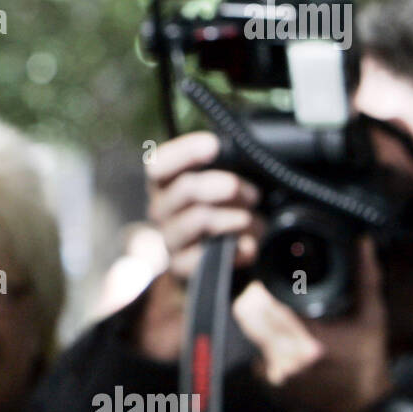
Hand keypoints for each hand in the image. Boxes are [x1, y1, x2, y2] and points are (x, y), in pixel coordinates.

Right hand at [146, 131, 262, 280]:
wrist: (217, 260)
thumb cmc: (223, 212)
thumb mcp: (223, 185)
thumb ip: (225, 167)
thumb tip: (241, 150)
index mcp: (165, 183)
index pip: (158, 164)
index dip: (185, 152)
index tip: (214, 145)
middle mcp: (161, 209)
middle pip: (187, 188)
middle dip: (227, 187)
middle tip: (253, 194)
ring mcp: (169, 238)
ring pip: (201, 218)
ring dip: (237, 218)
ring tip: (254, 222)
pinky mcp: (180, 266)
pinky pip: (208, 255)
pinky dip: (236, 249)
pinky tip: (248, 246)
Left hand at [232, 236, 393, 411]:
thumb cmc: (367, 364)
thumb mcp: (371, 319)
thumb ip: (365, 278)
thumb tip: (361, 243)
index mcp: (312, 342)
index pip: (263, 303)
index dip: (261, 286)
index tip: (269, 278)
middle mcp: (288, 359)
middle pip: (246, 314)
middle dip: (254, 298)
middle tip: (270, 292)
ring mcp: (275, 374)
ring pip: (247, 331)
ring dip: (258, 319)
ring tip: (283, 316)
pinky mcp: (268, 383)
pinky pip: (254, 352)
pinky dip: (265, 343)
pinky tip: (286, 342)